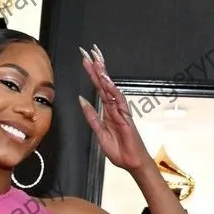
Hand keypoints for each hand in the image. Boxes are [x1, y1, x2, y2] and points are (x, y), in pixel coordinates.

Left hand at [77, 45, 150, 172]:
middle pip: (104, 83)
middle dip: (97, 67)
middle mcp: (114, 106)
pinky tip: (106, 81)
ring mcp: (120, 110)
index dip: (92, 73)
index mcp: (107, 110)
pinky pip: (118, 100)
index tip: (86, 60)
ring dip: (103, 74)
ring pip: (110, 88)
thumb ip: (91, 117)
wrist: (130, 161)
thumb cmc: (118, 149)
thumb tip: (82, 100)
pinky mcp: (125, 116)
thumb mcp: (99, 133)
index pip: (98, 88)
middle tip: (89, 52)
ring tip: (96, 60)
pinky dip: (112, 90)